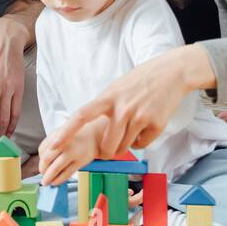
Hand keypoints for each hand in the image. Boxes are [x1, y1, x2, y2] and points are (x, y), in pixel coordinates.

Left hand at [38, 115, 107, 185]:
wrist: (95, 136)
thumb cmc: (76, 136)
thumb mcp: (62, 134)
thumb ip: (51, 144)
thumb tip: (42, 162)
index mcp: (58, 135)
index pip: (42, 150)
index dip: (40, 160)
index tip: (41, 165)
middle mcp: (64, 143)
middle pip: (46, 159)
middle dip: (42, 169)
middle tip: (42, 174)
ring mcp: (73, 152)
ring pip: (55, 168)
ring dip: (48, 177)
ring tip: (46, 182)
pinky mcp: (81, 161)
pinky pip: (66, 174)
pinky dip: (58, 180)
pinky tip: (56, 182)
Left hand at [46, 45, 203, 168]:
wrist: (172, 72)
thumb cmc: (141, 81)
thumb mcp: (116, 88)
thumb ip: (104, 107)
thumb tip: (91, 129)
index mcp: (108, 97)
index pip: (81, 115)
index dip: (67, 132)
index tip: (54, 145)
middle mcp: (121, 108)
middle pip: (106, 146)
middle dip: (108, 152)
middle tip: (112, 147)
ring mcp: (139, 116)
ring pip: (124, 148)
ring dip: (126, 145)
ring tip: (133, 127)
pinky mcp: (155, 124)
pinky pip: (142, 145)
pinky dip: (143, 140)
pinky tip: (147, 124)